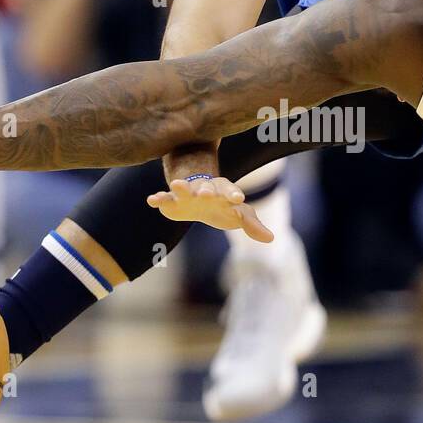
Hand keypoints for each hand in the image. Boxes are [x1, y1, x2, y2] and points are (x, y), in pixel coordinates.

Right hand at [146, 177, 273, 241]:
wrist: (202, 198)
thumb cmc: (225, 206)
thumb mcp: (240, 214)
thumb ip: (253, 225)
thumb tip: (271, 238)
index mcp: (224, 191)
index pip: (231, 191)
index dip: (234, 194)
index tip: (238, 198)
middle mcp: (205, 189)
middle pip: (206, 188)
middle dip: (205, 190)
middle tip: (205, 193)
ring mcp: (188, 194)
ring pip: (184, 188)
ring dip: (181, 187)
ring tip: (176, 184)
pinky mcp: (172, 201)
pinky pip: (165, 198)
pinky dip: (159, 198)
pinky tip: (151, 200)